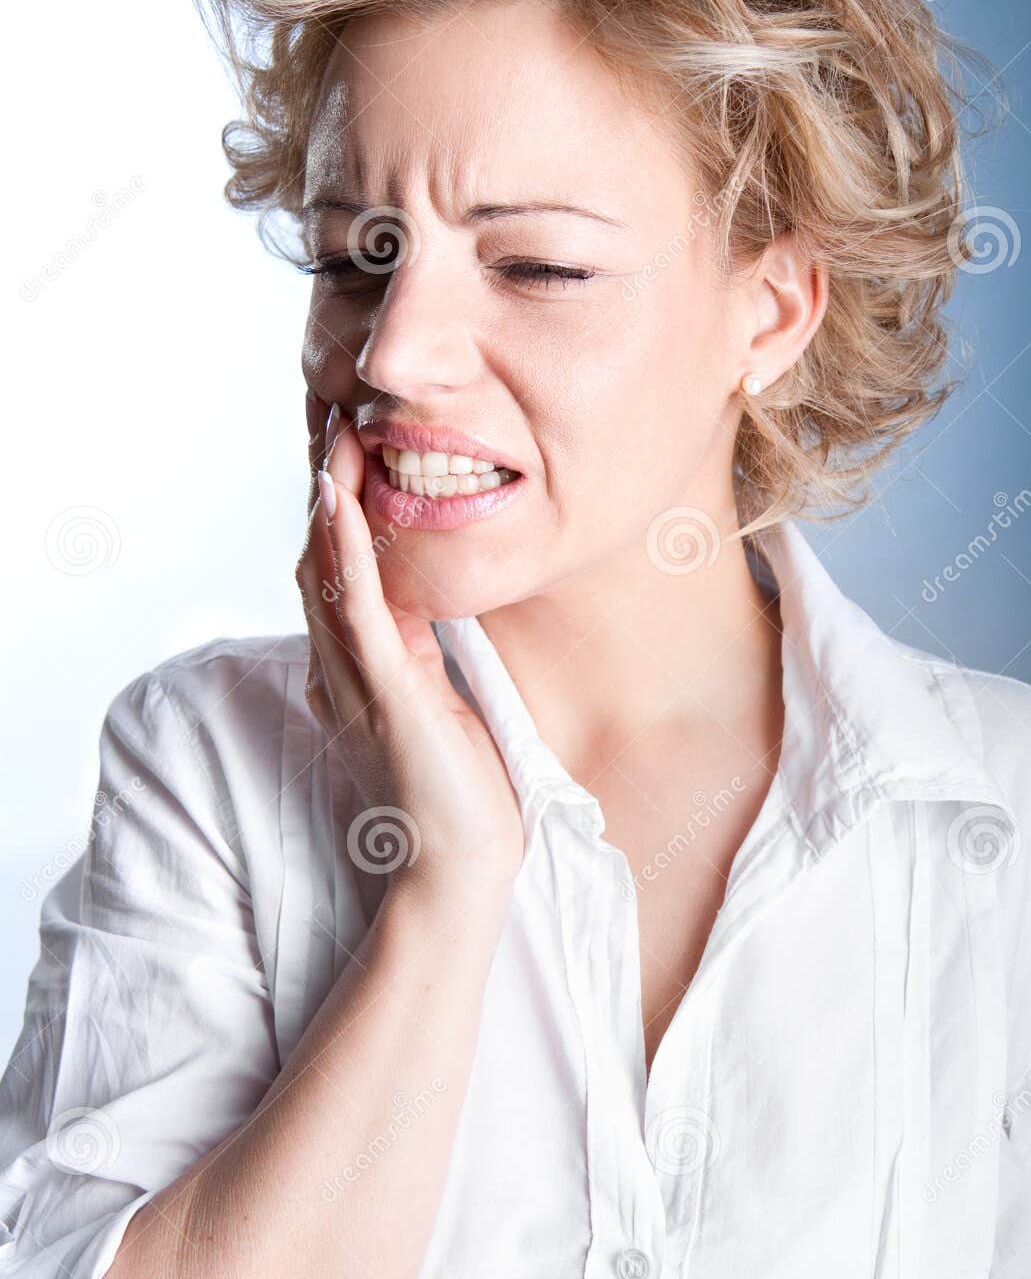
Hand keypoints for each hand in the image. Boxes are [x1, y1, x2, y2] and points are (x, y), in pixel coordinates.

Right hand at [295, 395, 525, 889]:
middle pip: (320, 556)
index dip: (338, 503)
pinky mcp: (380, 695)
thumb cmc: (463, 794)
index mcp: (362, 667)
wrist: (462, 868)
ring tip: (333, 430)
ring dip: (327, 497)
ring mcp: (355, 680)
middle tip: (331, 411)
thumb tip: (433, 606)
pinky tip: (340, 496)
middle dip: (324, 484)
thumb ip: (428, 655)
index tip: (351, 441)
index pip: (340, 569)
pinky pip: (354, 608)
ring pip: (326, 570)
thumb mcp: (446, 703)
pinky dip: (343, 549)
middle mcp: (343, 667)